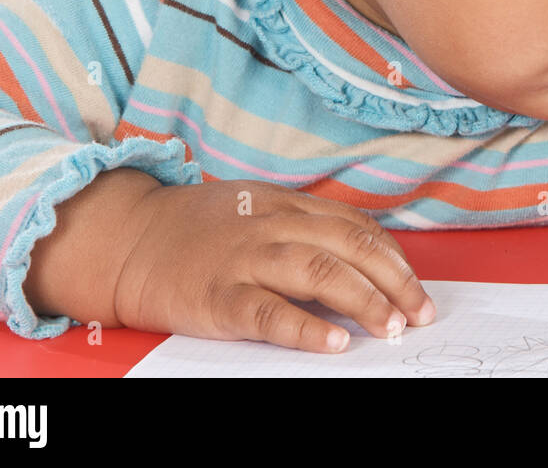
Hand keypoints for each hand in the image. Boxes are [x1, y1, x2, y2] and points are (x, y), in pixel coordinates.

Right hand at [111, 180, 435, 352]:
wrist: (128, 240)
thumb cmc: (201, 230)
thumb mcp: (258, 210)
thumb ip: (307, 227)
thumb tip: (366, 259)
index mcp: (286, 204)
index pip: (356, 227)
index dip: (393, 259)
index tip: (418, 287)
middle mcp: (271, 226)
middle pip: (347, 246)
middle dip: (392, 281)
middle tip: (419, 313)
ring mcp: (245, 259)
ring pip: (318, 271)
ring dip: (363, 300)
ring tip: (391, 326)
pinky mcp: (218, 296)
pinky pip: (270, 312)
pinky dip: (307, 328)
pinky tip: (335, 342)